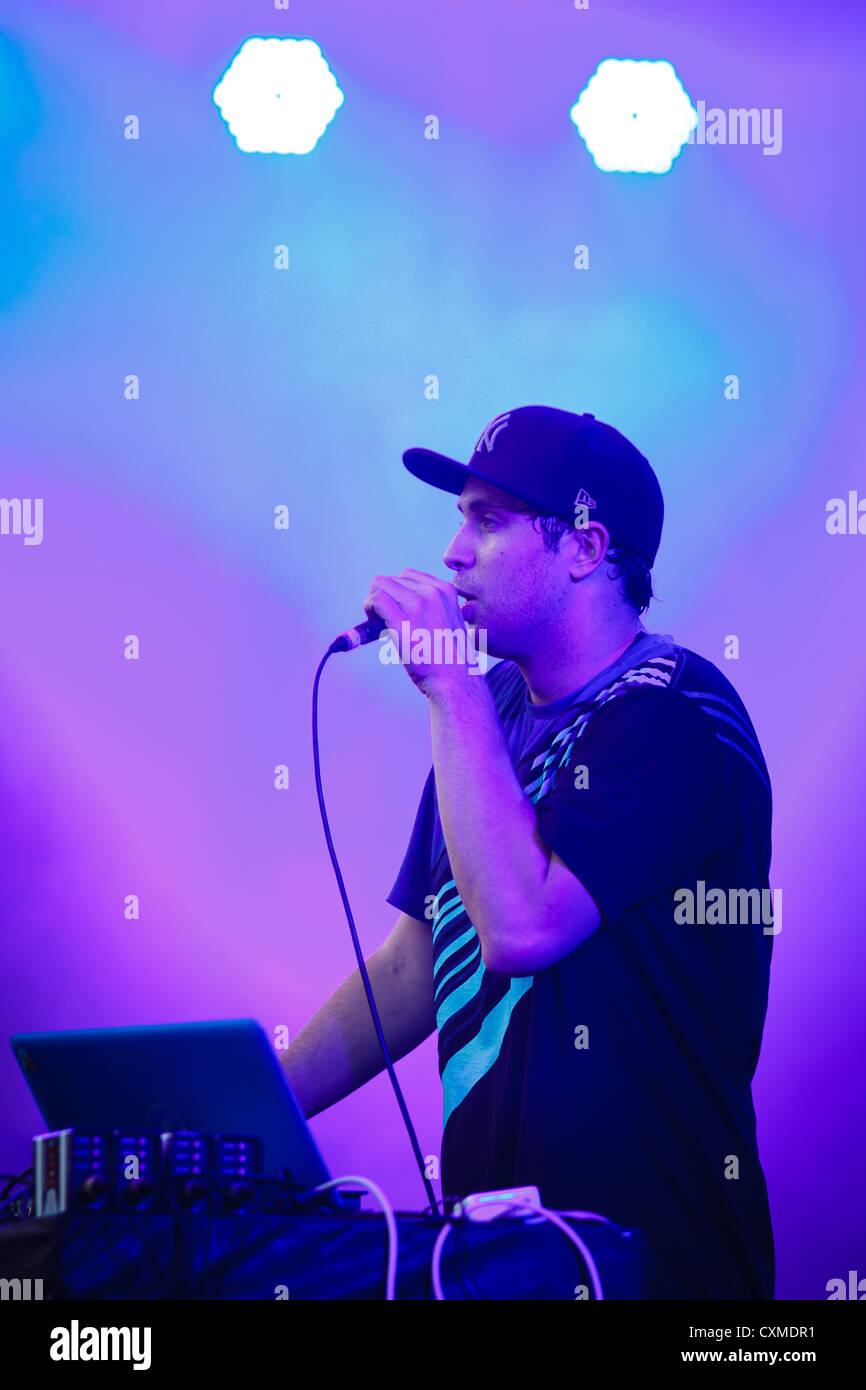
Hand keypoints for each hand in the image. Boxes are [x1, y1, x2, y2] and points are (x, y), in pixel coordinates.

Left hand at [363, 569, 472, 693]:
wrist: (455, 679)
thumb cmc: (449, 658)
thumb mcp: (447, 621)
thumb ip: (430, 607)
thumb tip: (395, 602)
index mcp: (445, 590)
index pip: (408, 576)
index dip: (396, 592)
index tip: (395, 610)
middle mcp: (432, 592)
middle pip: (391, 580)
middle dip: (383, 597)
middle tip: (384, 621)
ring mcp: (418, 605)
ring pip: (380, 585)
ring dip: (373, 602)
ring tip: (379, 624)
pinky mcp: (403, 620)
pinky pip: (376, 599)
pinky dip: (369, 609)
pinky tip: (374, 626)